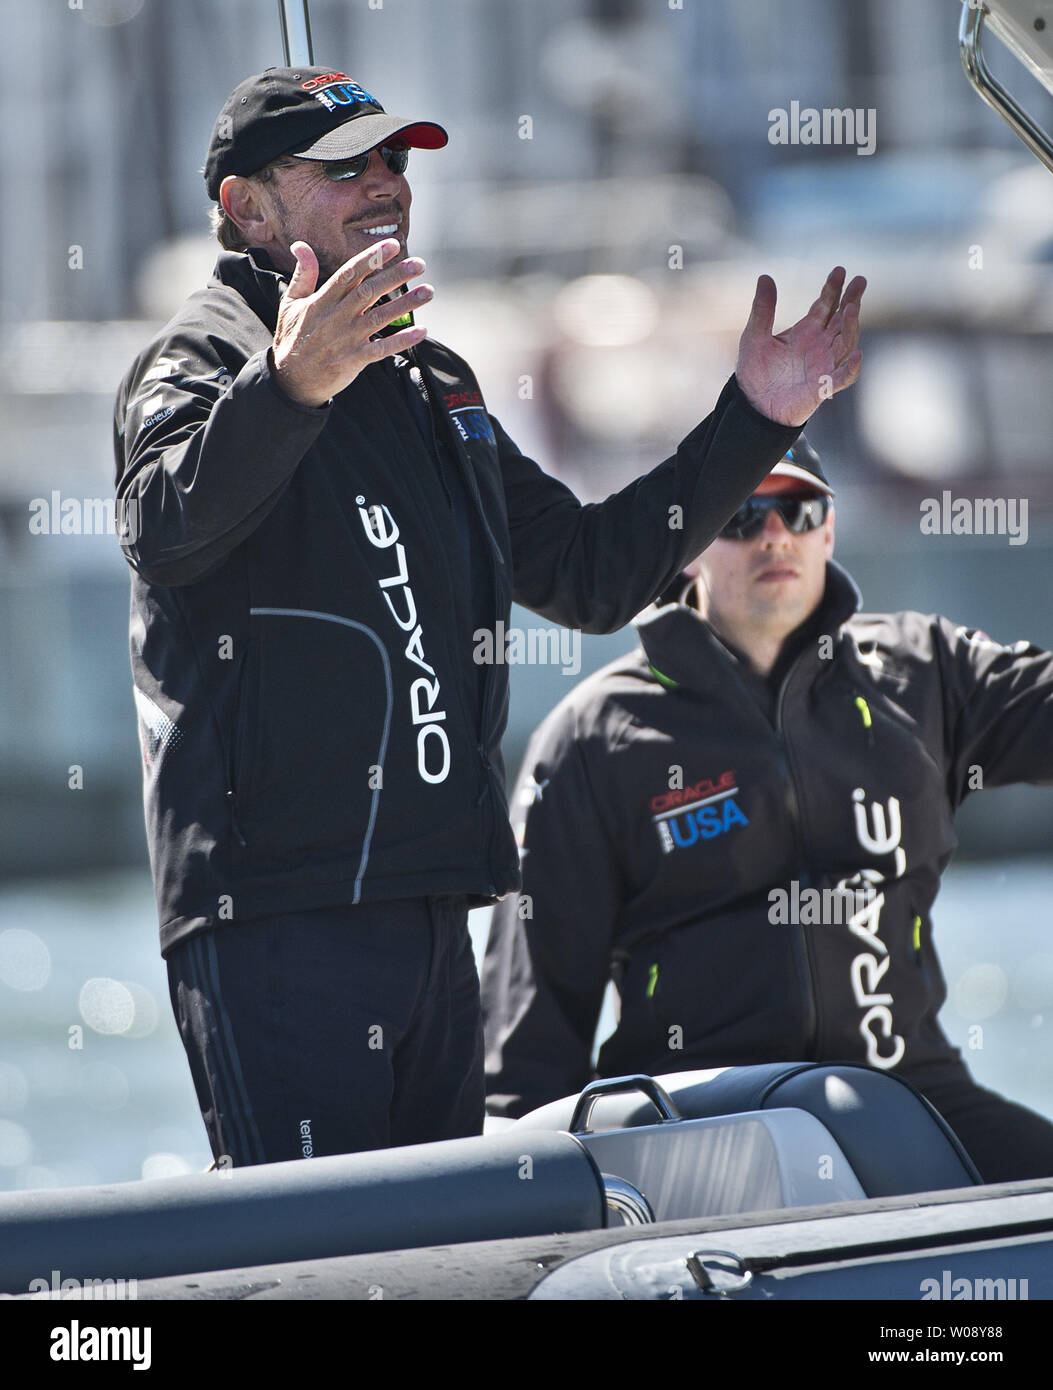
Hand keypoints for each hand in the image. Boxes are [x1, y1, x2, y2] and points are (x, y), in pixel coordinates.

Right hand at [270, 240, 433, 406]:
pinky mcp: (354, 360)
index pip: (350, 273)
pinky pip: (382, 349)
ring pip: (380, 317)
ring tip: (428, 292)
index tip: (392, 244)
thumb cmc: (293, 337)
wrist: (291, 380)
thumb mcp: (290, 302)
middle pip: (369, 291)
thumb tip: (300, 245)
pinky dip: (401, 341)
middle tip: (419, 264)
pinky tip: (421, 331)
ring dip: (406, 304)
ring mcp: (346, 339)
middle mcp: (336, 317)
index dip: (371, 257)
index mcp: (322, 300)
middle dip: (395, 276)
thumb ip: (303, 274)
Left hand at [735, 266, 864, 426]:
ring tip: (850, 310)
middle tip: (860, 281)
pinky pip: (843, 377)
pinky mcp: (823, 387)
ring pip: (846, 343)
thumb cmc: (755, 371)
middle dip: (852, 300)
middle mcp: (820, 345)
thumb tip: (765, 276)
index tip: (839, 270)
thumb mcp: (754, 336)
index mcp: (806, 330)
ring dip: (851, 327)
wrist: (752, 405)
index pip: (826, 305)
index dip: (833, 288)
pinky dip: (851, 368)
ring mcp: (824, 365)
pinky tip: (856, 355)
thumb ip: (763, 309)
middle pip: (843, 319)